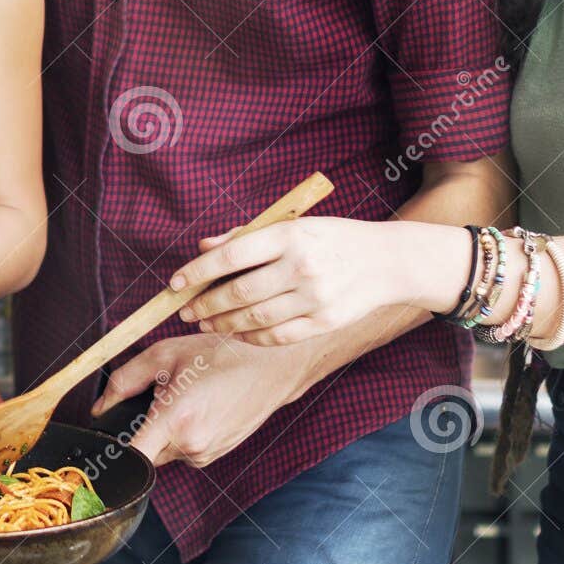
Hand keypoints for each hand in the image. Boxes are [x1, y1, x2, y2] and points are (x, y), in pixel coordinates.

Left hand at [92, 334, 313, 467]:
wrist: (271, 367)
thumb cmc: (221, 354)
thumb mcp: (165, 354)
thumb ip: (124, 380)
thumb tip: (100, 407)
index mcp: (176, 418)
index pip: (132, 458)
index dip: (113, 457)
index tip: (103, 449)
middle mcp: (191, 444)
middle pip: (144, 452)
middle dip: (142, 429)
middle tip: (161, 398)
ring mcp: (204, 454)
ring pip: (163, 452)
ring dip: (164, 431)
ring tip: (186, 399)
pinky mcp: (213, 457)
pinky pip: (182, 451)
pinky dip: (181, 434)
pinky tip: (198, 410)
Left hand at [169, 217, 440, 347]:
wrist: (388, 261)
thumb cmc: (331, 239)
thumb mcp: (293, 226)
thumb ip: (246, 236)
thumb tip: (202, 247)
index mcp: (289, 236)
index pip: (230, 256)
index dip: (197, 272)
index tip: (176, 283)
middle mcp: (301, 266)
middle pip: (238, 293)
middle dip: (204, 304)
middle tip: (186, 310)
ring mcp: (315, 297)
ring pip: (254, 319)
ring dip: (222, 324)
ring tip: (205, 322)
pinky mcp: (324, 322)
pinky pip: (276, 337)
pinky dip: (251, 337)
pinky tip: (236, 332)